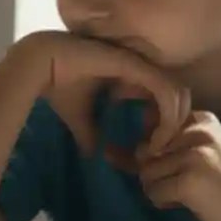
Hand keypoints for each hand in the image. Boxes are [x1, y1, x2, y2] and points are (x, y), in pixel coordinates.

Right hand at [16, 31, 190, 158]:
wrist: (40, 64)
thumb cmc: (58, 84)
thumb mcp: (79, 118)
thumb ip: (90, 134)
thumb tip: (93, 155)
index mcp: (131, 75)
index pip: (165, 98)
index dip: (164, 123)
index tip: (149, 147)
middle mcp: (141, 68)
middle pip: (179, 97)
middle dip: (174, 126)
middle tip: (157, 151)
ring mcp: (142, 65)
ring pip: (179, 95)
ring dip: (173, 125)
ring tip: (157, 148)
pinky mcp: (137, 66)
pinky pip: (166, 92)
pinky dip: (168, 117)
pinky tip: (155, 138)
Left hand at [131, 111, 220, 220]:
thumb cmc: (218, 188)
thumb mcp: (189, 159)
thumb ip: (153, 150)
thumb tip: (105, 151)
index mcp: (201, 118)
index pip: (152, 125)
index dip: (153, 151)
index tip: (175, 165)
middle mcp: (198, 130)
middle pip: (146, 152)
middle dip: (157, 173)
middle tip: (187, 182)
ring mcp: (195, 154)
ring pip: (146, 173)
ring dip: (160, 189)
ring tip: (189, 193)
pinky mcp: (190, 178)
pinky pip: (152, 191)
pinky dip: (164, 202)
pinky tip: (188, 202)